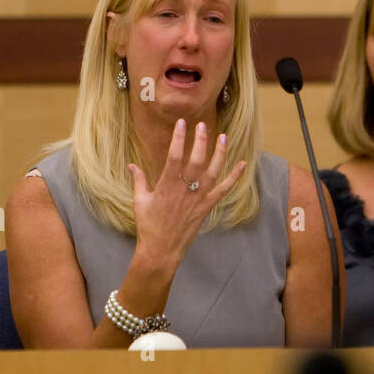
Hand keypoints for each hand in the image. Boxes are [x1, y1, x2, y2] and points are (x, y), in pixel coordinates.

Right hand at [128, 119, 246, 267]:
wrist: (161, 250)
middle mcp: (184, 190)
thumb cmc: (148, 226)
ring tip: (223, 136)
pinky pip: (223, 190)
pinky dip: (234, 177)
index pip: (173, 156)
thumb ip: (138, 181)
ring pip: (212, 171)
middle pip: (196, 160)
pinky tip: (242, 164)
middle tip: (203, 124)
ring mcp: (198, 198)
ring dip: (219, 153)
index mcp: (166, 185)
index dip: (178, 138)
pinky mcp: (206, 207)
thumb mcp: (139, 202)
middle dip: (200, 140)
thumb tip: (131, 165)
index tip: (181, 123)